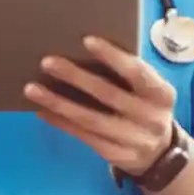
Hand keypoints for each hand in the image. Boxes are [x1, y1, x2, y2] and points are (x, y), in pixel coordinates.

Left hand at [24, 36, 176, 176]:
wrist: (159, 153)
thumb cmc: (145, 106)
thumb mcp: (149, 90)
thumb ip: (128, 73)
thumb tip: (84, 48)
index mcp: (161, 94)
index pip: (137, 72)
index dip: (112, 56)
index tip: (86, 40)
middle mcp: (150, 118)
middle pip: (108, 95)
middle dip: (76, 77)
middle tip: (47, 62)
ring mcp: (132, 140)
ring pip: (90, 120)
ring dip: (59, 103)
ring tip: (32, 89)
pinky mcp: (114, 155)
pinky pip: (83, 136)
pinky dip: (60, 122)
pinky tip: (41, 110)